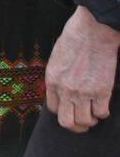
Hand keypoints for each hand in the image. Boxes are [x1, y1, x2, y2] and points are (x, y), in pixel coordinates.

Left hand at [44, 5, 119, 131]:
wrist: (93, 30)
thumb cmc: (76, 37)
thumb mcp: (57, 57)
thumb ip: (58, 75)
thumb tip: (62, 88)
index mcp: (52, 80)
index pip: (52, 108)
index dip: (61, 111)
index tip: (68, 109)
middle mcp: (65, 90)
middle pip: (66, 122)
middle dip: (74, 126)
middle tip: (81, 122)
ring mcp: (83, 92)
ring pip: (84, 122)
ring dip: (90, 120)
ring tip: (94, 113)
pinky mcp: (102, 91)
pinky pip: (102, 113)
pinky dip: (103, 113)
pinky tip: (103, 105)